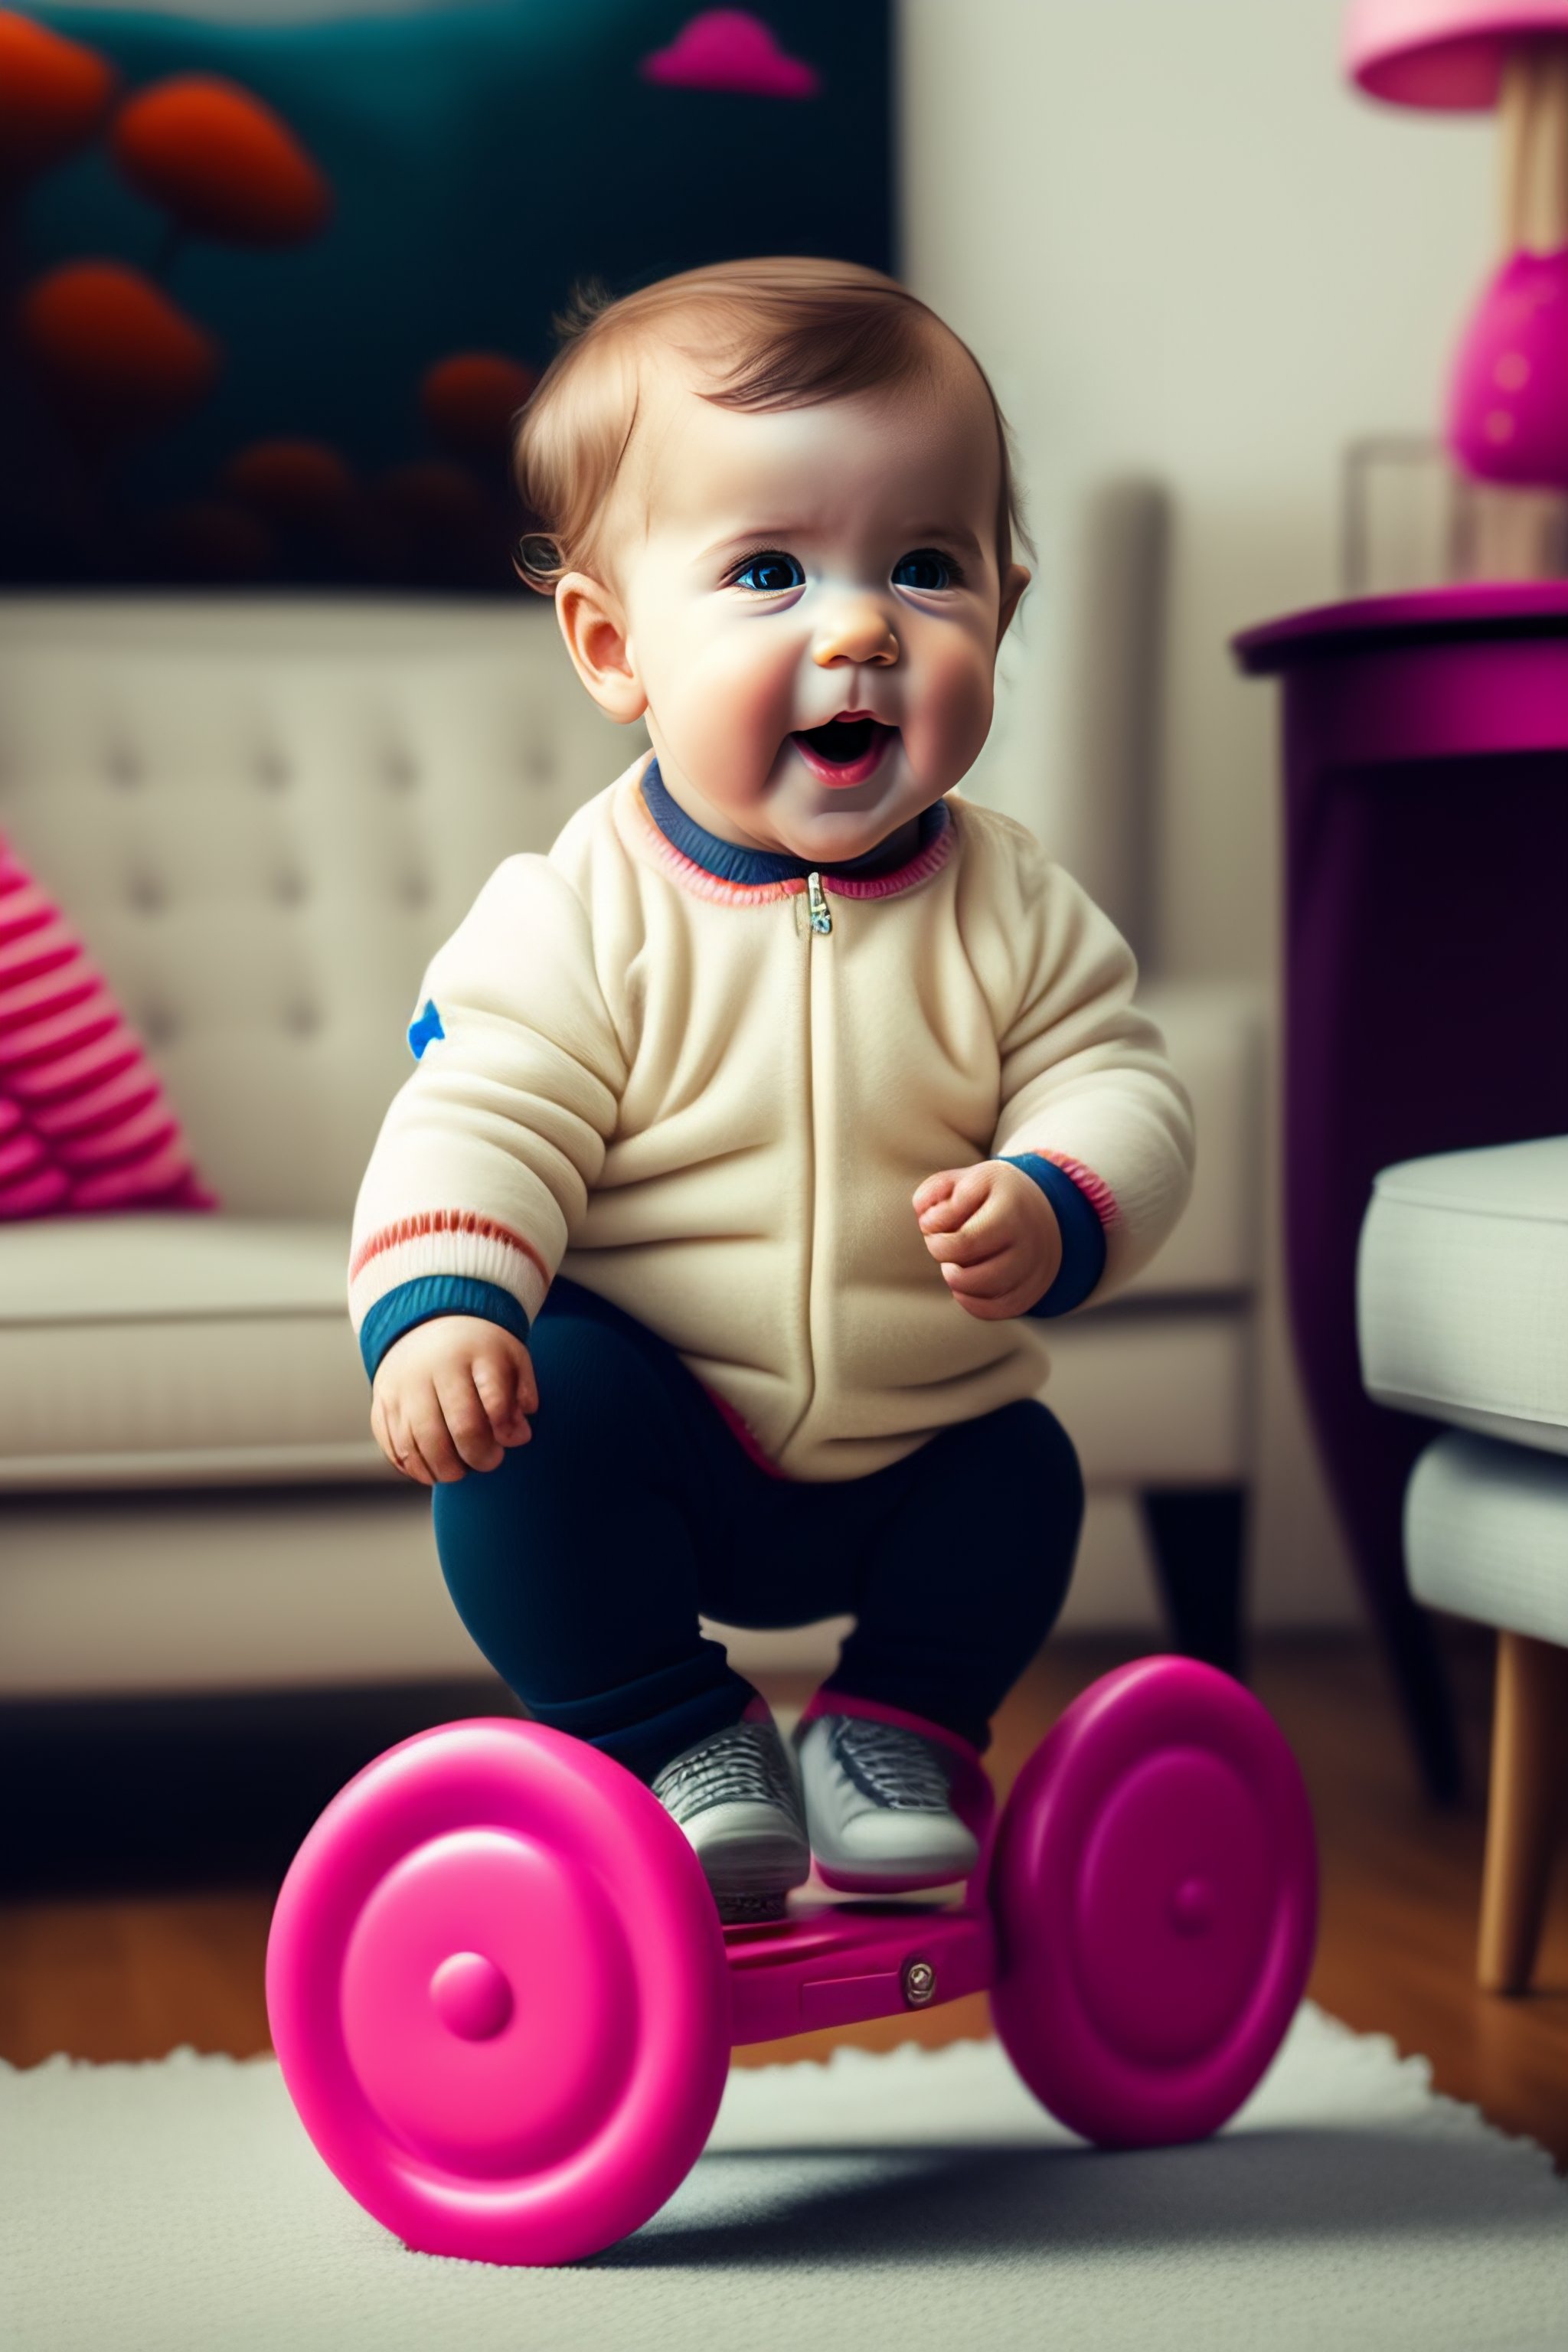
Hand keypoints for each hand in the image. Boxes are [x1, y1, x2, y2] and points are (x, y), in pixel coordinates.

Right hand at [370, 1315, 536, 1484]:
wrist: (425, 1325)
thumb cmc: (476, 1352)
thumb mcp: (510, 1357)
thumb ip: (522, 1393)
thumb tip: (518, 1435)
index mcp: (473, 1354)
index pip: (495, 1400)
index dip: (507, 1429)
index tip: (511, 1438)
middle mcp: (433, 1369)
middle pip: (460, 1427)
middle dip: (479, 1456)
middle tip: (488, 1462)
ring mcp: (402, 1388)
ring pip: (422, 1443)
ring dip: (444, 1469)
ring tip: (459, 1470)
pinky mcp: (381, 1405)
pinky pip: (394, 1447)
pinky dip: (414, 1468)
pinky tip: (432, 1469)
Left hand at [913, 1160, 1062, 1321]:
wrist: (1042, 1210)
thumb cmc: (995, 1195)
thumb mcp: (968, 1178)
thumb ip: (937, 1191)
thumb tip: (925, 1221)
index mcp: (1011, 1209)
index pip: (963, 1242)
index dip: (935, 1239)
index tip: (932, 1226)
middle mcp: (1027, 1243)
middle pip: (971, 1276)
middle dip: (944, 1262)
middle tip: (943, 1244)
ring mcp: (1033, 1270)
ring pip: (984, 1296)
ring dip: (957, 1283)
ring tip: (954, 1263)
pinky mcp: (1032, 1290)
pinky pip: (998, 1310)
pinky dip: (972, 1302)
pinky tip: (964, 1285)